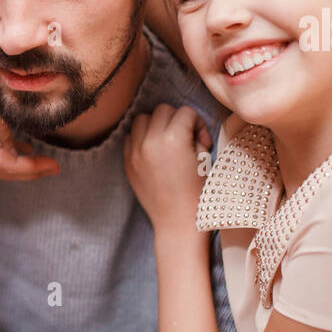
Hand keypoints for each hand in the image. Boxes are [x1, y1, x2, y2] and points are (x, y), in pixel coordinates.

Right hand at [0, 22, 59, 181]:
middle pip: (2, 171)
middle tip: (54, 167)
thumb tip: (23, 155)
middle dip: (30, 171)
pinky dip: (7, 156)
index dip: (34, 169)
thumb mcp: (0, 105)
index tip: (56, 165)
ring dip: (19, 165)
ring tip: (44, 161)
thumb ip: (11, 134)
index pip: (10, 167)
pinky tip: (24, 150)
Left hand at [123, 104, 212, 238]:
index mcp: (173, 139)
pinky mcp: (127, 161)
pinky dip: (141, 138)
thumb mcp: (204, 159)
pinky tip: (153, 151)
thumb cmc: (196, 191)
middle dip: (176, 120)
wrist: (177, 221)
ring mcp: (135, 151)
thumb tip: (185, 125)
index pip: (185, 111)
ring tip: (166, 141)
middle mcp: (150, 141)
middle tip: (184, 139)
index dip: (197, 124)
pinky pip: (130, 136)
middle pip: (162, 110)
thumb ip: (194, 135)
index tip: (201, 141)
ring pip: (142, 118)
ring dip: (155, 125)